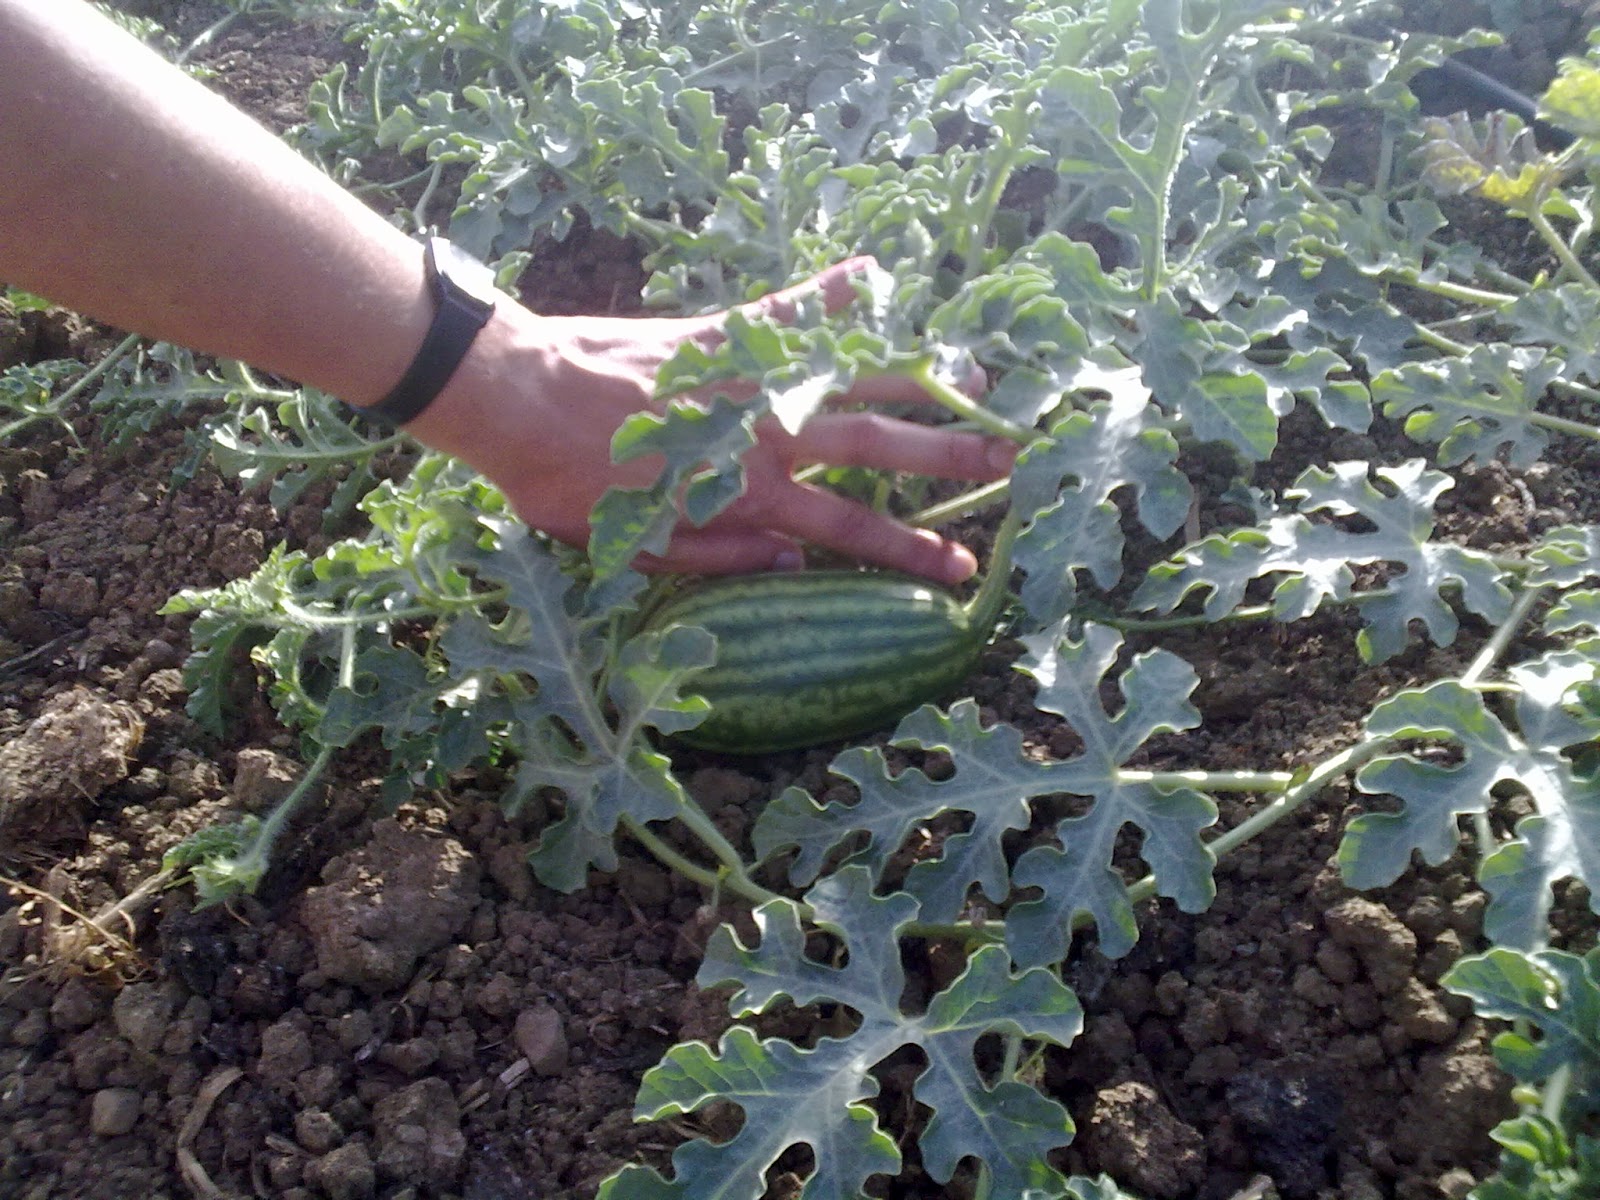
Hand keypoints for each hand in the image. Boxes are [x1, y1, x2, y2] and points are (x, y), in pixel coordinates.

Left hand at [414, 258, 1017, 584]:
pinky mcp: (724, 334)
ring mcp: (749, 378)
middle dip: (945, 462)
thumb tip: (796, 558)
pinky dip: (832, 293)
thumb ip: (723, 555)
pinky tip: (874, 274)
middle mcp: (763, 432)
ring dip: (919, 382)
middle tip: (1009, 464)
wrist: (518, 395)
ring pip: (852, 381)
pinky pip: (789, 311)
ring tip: (976, 380)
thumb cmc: (565, 483)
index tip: (963, 569)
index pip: (849, 533)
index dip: (910, 555)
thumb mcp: (636, 549)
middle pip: (875, 453)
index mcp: (746, 494)